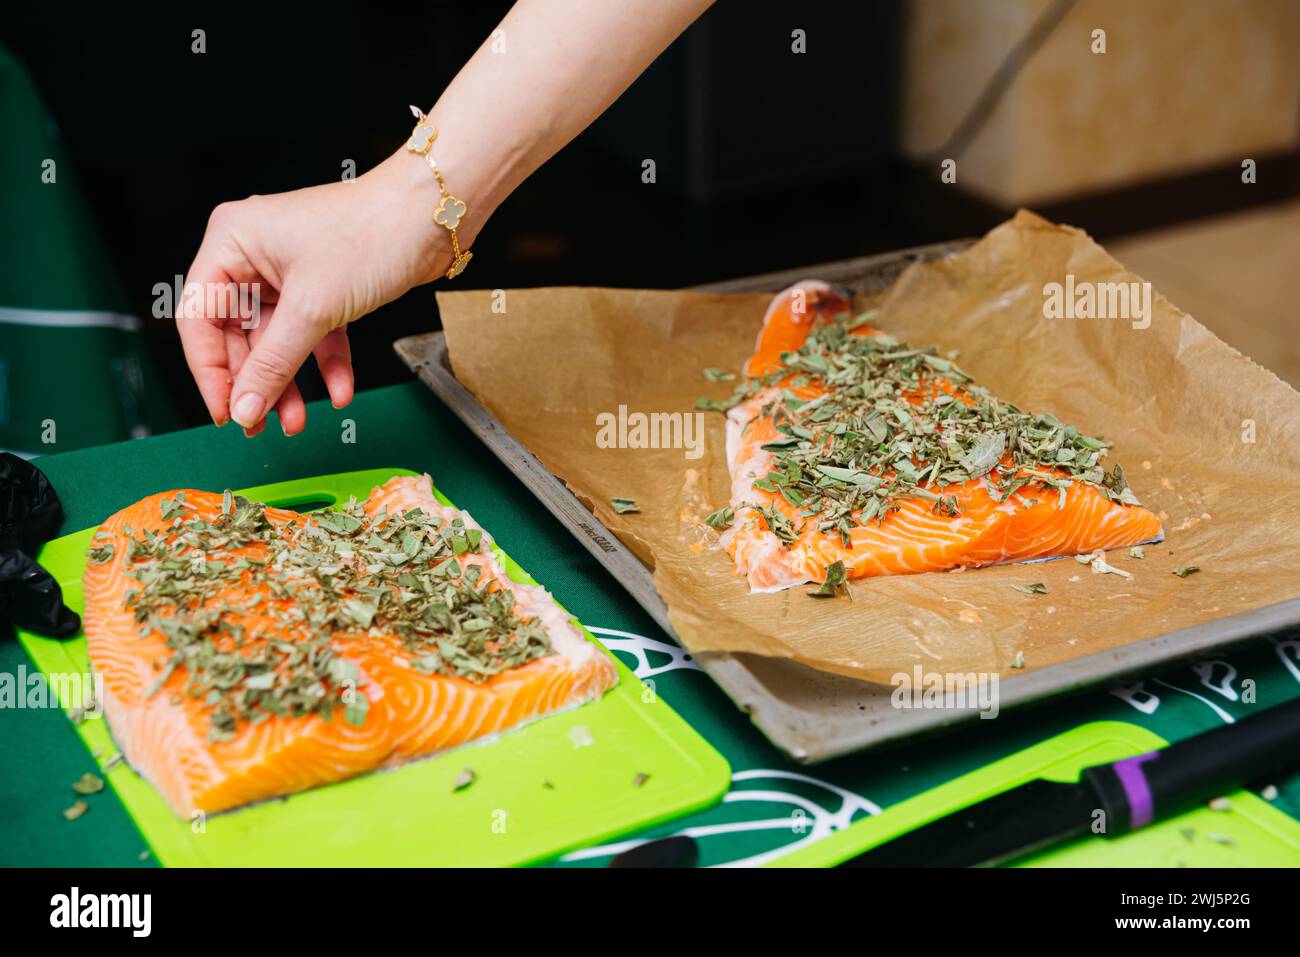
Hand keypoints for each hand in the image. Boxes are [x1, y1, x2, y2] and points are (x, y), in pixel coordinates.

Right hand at [179, 152, 451, 434]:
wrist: (431, 218)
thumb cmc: (369, 235)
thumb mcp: (312, 310)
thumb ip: (273, 364)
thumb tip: (243, 408)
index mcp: (231, 242)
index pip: (199, 318)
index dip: (210, 371)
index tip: (224, 413)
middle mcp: (253, 254)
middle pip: (238, 333)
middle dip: (255, 383)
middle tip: (259, 426)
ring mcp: (289, 271)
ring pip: (278, 339)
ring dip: (289, 382)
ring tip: (296, 423)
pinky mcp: (322, 285)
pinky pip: (313, 333)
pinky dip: (324, 363)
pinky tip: (339, 393)